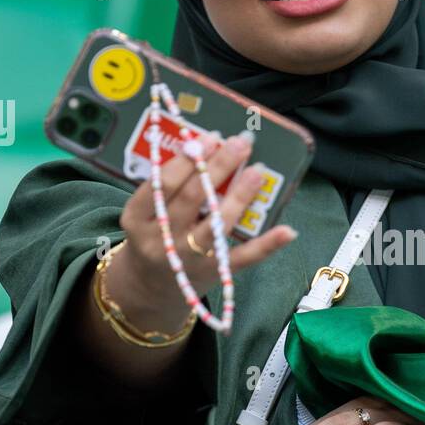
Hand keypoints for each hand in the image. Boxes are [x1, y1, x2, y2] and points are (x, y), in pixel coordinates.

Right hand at [106, 131, 296, 333]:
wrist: (149, 287)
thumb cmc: (154, 235)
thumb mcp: (146, 212)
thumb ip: (169, 185)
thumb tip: (211, 145)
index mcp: (137, 219)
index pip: (162, 185)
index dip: (186, 160)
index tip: (209, 138)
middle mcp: (162, 240)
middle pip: (192, 199)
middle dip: (218, 167)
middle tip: (240, 143)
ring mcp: (188, 259)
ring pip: (217, 225)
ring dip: (240, 196)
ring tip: (258, 171)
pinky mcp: (214, 273)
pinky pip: (243, 258)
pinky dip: (267, 244)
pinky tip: (287, 230)